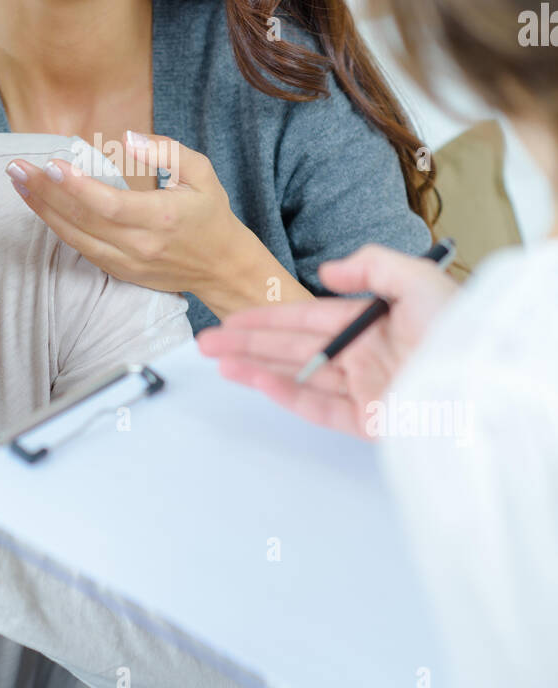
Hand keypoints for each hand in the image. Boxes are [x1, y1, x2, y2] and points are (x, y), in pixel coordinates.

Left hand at [5, 131, 307, 314]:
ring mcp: (127, 262)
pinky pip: (82, 249)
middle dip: (45, 192)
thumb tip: (128, 138)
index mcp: (161, 217)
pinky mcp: (120, 272)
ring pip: (74, 238)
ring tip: (19, 184)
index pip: (108, 203)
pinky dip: (58, 228)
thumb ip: (167, 152)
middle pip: (81, 219)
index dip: (76, 186)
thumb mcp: (202, 173)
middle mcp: (140, 244)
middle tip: (16, 168)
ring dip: (42, 210)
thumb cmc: (212, 215)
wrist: (223, 268)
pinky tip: (41, 208)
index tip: (51, 164)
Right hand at [197, 243, 457, 437]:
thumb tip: (326, 274)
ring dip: (256, 368)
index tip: (233, 319)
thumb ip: (371, 266)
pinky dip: (286, 394)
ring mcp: (365, 391)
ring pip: (299, 377)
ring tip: (218, 361)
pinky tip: (255, 380)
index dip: (268, 318)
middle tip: (207, 342)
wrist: (481, 383)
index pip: (308, 320)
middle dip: (248, 344)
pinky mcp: (370, 422)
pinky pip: (319, 408)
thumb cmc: (456, 328)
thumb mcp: (417, 278)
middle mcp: (365, 357)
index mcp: (374, 324)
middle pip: (294, 349)